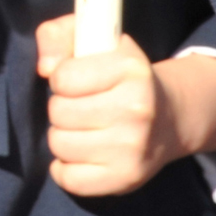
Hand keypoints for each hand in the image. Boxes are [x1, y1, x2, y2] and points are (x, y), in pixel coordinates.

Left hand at [34, 15, 215, 195]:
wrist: (170, 116)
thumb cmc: (120, 74)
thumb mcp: (92, 37)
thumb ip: (57, 36)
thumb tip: (45, 68)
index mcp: (130, 70)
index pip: (62, 78)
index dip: (62, 78)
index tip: (78, 79)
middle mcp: (137, 110)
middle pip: (58, 112)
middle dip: (62, 106)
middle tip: (82, 105)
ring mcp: (134, 149)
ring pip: (59, 144)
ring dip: (63, 135)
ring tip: (84, 127)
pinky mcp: (128, 179)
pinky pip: (70, 179)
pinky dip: (65, 169)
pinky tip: (80, 154)